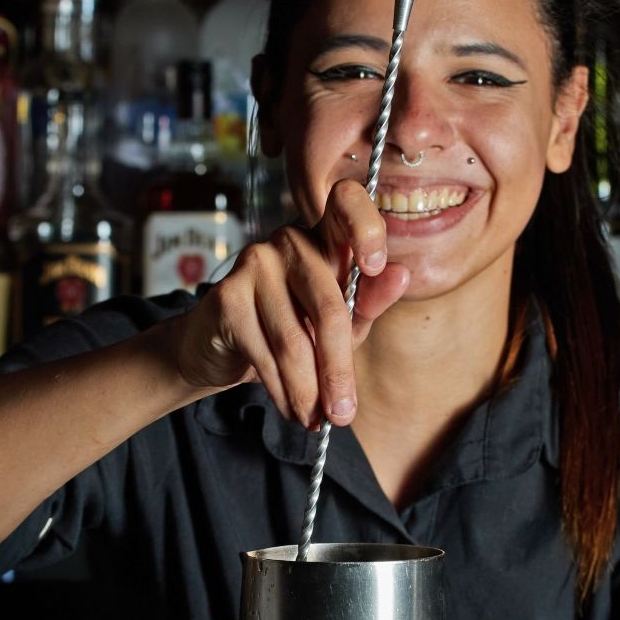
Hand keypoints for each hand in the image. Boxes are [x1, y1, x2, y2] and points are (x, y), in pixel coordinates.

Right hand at [173, 179, 408, 427]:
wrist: (219, 348)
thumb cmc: (291, 328)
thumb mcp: (340, 321)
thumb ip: (369, 301)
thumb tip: (401, 274)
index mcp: (325, 236)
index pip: (346, 201)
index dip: (365, 226)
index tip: (375, 265)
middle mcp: (289, 239)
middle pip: (329, 306)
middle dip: (338, 370)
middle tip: (343, 414)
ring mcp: (255, 262)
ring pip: (295, 340)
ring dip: (308, 391)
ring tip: (316, 419)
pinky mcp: (227, 295)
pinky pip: (264, 353)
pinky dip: (281, 390)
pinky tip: (289, 407)